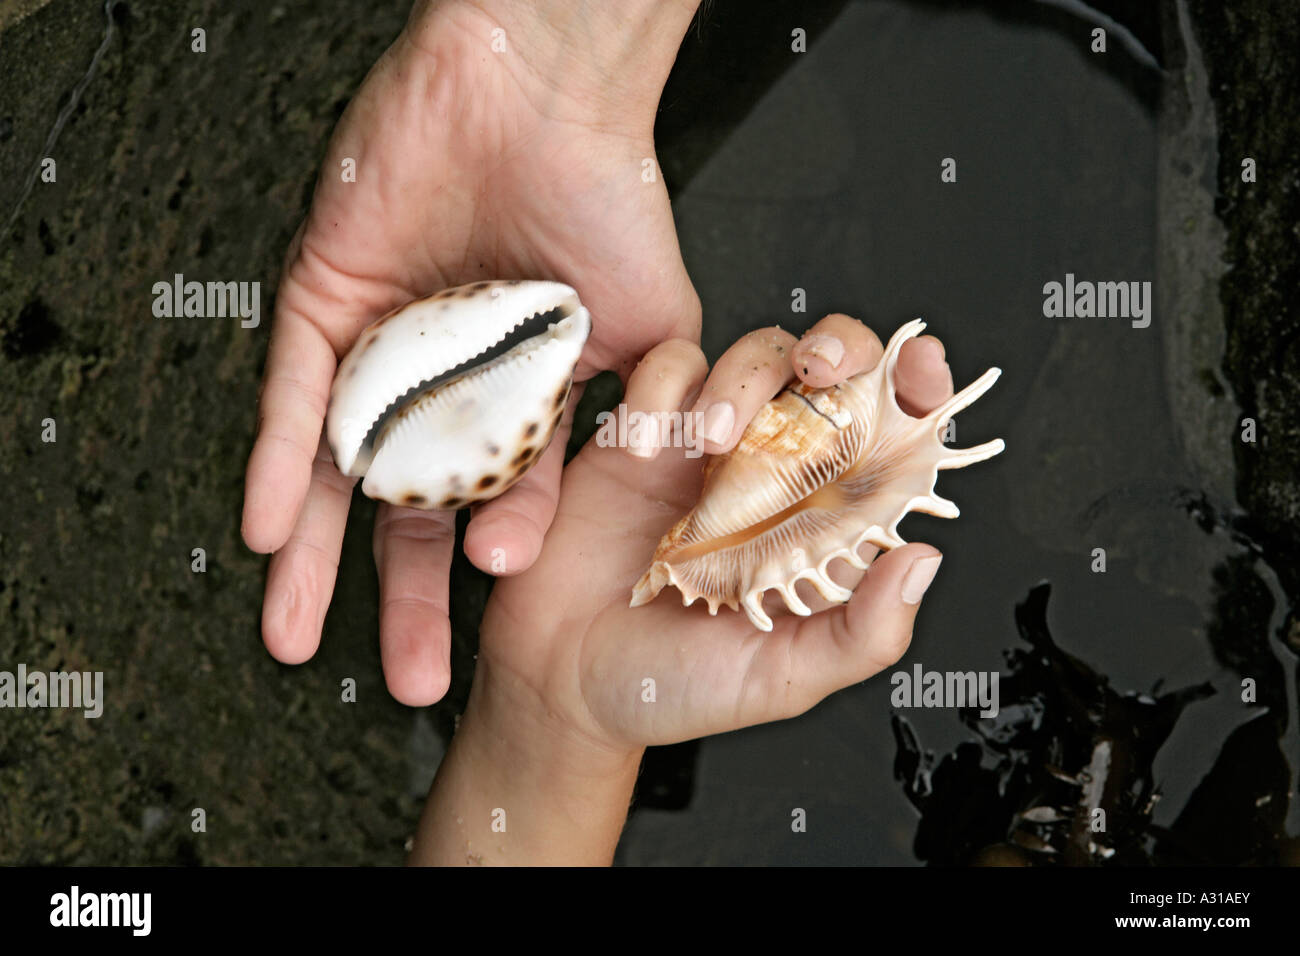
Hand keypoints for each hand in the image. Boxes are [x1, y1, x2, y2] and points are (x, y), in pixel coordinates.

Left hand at [240, 0, 703, 703]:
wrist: (547, 98)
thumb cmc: (608, 199)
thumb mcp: (653, 335)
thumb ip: (644, 418)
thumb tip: (648, 491)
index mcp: (515, 399)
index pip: (498, 503)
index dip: (497, 567)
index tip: (504, 618)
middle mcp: (442, 386)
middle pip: (412, 511)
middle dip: (404, 600)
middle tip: (411, 680)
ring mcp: (380, 351)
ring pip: (335, 471)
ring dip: (313, 556)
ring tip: (295, 635)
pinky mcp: (325, 305)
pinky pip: (291, 399)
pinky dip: (276, 462)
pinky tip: (269, 528)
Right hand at [410, 316, 955, 863]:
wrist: (560, 682)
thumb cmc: (674, 687)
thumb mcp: (781, 679)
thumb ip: (860, 635)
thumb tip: (925, 564)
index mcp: (825, 523)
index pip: (891, 437)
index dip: (915, 391)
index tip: (922, 372)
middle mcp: (776, 473)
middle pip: (832, 369)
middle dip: (842, 347)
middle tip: (824, 371)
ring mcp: (709, 447)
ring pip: (756, 354)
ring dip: (747, 374)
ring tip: (713, 440)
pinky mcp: (641, 433)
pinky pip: (667, 368)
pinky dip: (664, 387)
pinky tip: (646, 449)